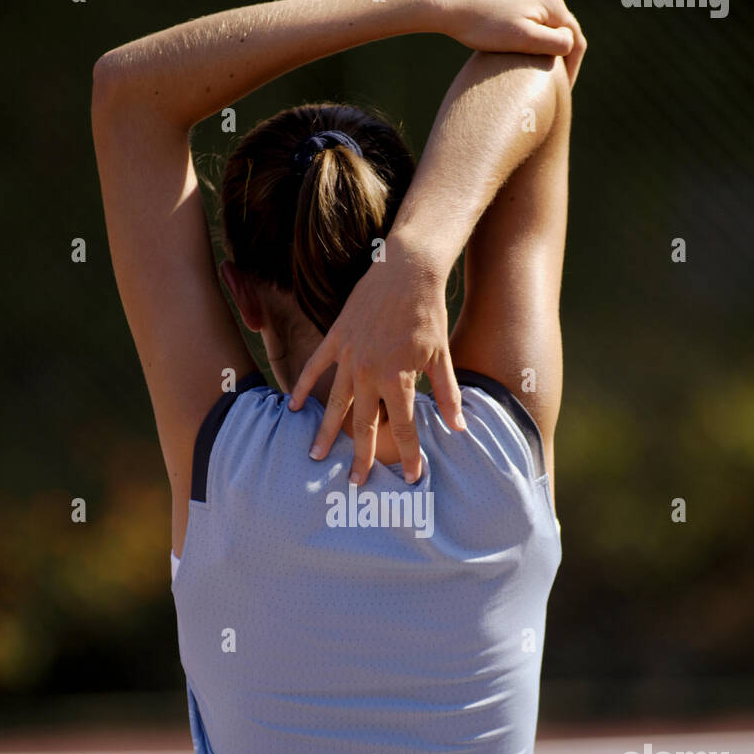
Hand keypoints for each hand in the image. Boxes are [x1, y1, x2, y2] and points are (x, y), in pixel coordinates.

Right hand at [288, 234, 462, 484]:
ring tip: (316, 456)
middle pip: (365, 424)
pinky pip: (316, 368)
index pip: (405, 428)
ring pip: (335, 403)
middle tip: (355, 483)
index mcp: (399, 378)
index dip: (409, 454)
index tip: (410, 478)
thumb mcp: (441, 356)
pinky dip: (305, 387)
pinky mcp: (336, 338)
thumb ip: (446, 394)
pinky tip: (295, 408)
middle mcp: (370, 372)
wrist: (407, 270)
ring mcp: (349, 355)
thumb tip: (458, 427)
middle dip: (362, 456)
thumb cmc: (428, 314)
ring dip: (326, 432)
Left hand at [430, 0, 586, 87]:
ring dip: (542, 46)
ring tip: (530, 71)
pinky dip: (526, 35)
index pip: (575, 42)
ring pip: (542, 24)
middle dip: (558, 58)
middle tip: (548, 87)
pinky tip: (512, 50)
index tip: (562, 94)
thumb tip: (571, 44)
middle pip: (560, 31)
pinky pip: (525, 18)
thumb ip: (554, 43)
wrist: (447, 0)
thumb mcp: (524, 39)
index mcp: (553, 4)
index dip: (572, 71)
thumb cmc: (484, 25)